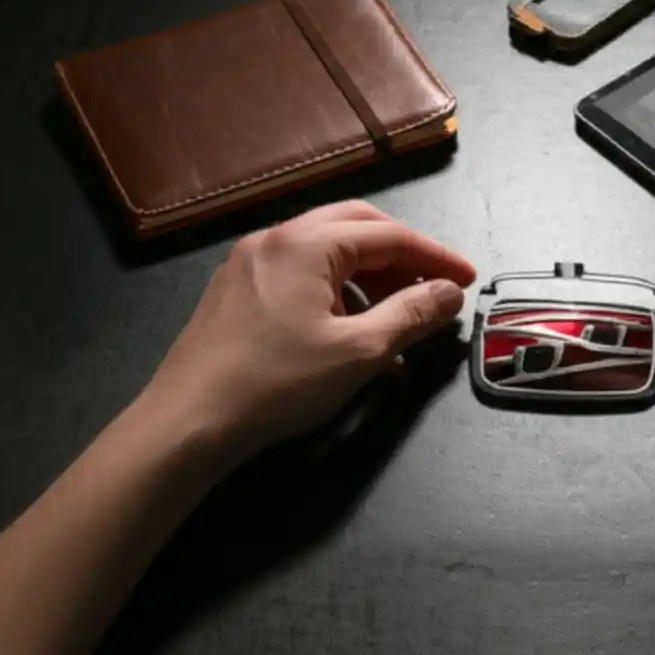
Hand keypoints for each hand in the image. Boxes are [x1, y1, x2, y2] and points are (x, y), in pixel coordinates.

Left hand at [144, 201, 475, 460]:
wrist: (186, 423)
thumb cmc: (275, 383)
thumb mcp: (357, 352)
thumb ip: (411, 316)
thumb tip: (449, 293)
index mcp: (305, 243)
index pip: (389, 235)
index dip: (435, 258)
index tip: (468, 281)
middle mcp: (275, 240)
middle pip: (357, 230)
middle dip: (403, 260)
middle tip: (435, 290)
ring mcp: (250, 265)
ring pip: (328, 257)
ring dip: (372, 284)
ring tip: (398, 328)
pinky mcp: (236, 294)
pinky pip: (302, 281)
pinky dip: (338, 300)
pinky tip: (354, 343)